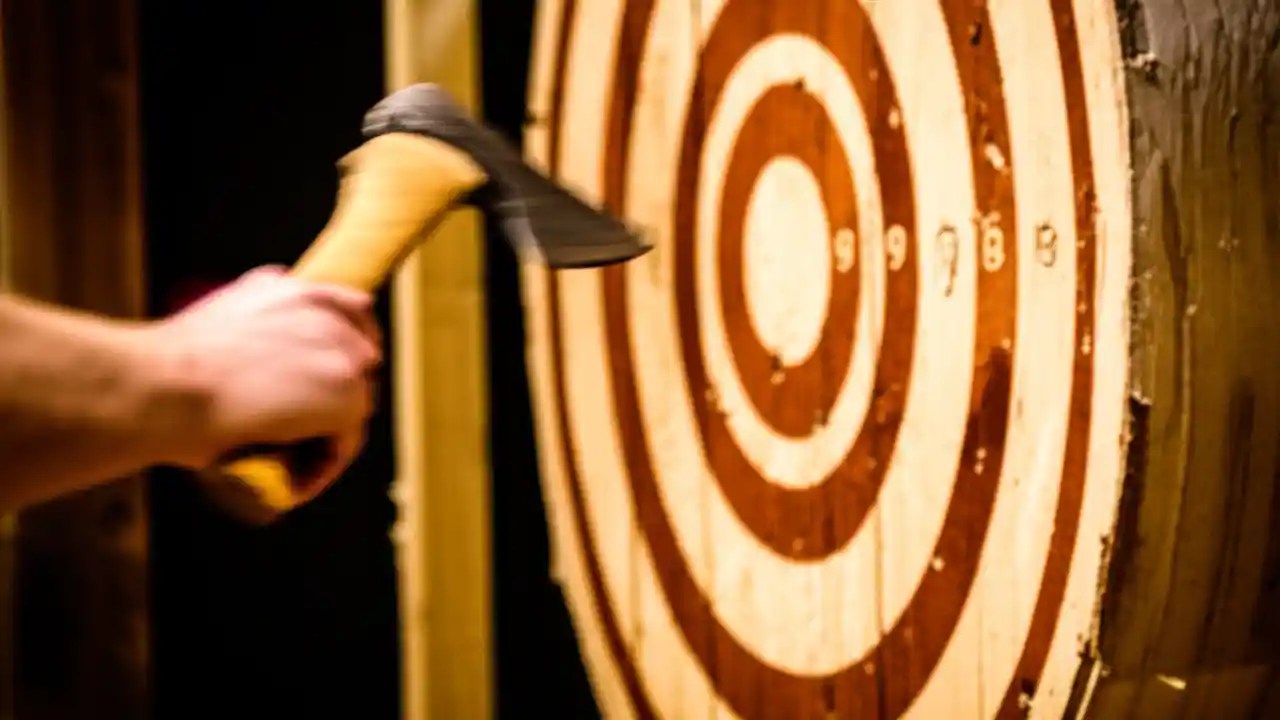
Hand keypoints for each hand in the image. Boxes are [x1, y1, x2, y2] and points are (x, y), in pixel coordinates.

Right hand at [149, 265, 381, 498]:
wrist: (162, 385)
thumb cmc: (166, 371)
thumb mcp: (219, 327)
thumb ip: (260, 333)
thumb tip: (271, 374)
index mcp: (293, 289)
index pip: (350, 313)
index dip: (339, 354)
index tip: (321, 388)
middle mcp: (325, 312)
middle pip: (357, 363)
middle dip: (332, 399)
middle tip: (302, 437)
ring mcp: (342, 350)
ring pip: (351, 406)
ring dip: (324, 437)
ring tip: (290, 468)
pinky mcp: (347, 393)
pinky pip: (346, 442)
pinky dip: (321, 467)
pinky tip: (292, 483)